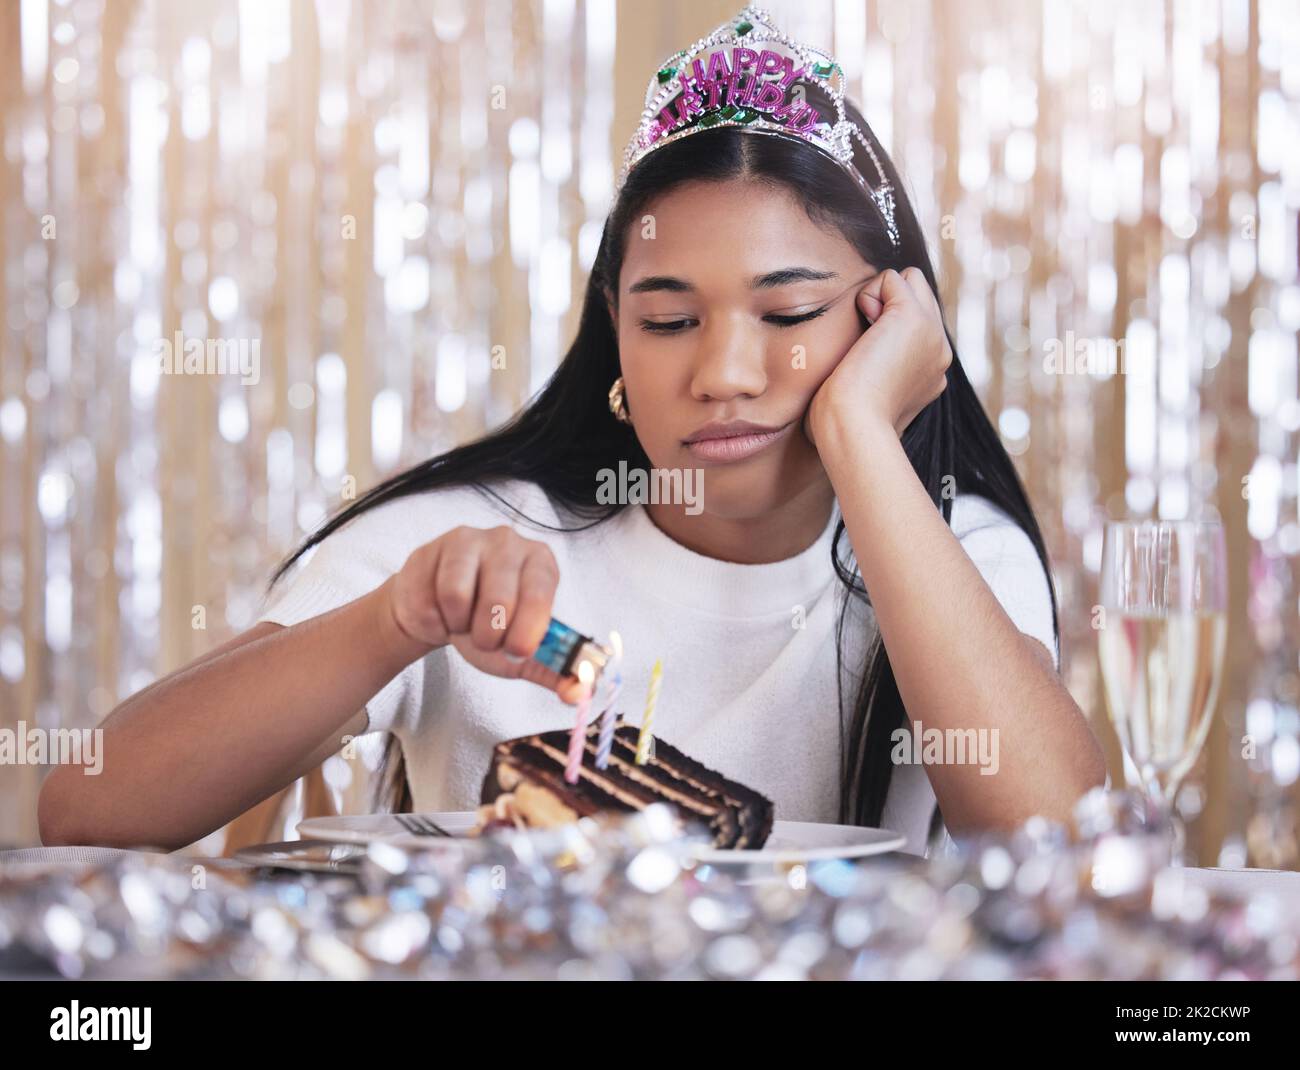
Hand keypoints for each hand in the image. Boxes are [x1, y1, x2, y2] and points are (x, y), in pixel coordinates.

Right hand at [386, 525, 585, 703]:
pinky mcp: (430, 551)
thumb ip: (554, 672)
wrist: (438, 615)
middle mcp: (507, 542)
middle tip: (486, 640)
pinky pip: (428, 597)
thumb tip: (578, 693)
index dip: (530, 626)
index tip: (519, 650)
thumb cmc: (486, 626)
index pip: (540, 590)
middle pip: (498, 598)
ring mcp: (466, 541)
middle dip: (489, 636)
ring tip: (463, 622)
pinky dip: (435, 620)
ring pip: (457, 595)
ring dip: (459, 626)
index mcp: (540, 561)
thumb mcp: (523, 652)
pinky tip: (441, 612)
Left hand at [804, 267, 952, 448]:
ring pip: (910, 280)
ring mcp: (932, 333)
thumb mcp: (868, 397)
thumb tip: (859, 356)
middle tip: (865, 344)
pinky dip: (868, 293)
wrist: (853, 425)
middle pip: (918, 296)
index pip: (917, 324)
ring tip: (866, 334)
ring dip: (880, 296)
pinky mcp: (914, 317)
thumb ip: (875, 373)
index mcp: (931, 372)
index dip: (885, 327)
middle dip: (886, 305)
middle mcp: (939, 352)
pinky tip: (863, 324)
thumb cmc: (845, 422)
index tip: (867, 360)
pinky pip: (892, 278)